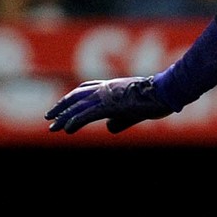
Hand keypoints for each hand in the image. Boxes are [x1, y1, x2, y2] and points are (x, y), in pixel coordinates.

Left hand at [45, 77, 175, 134]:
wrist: (167, 92)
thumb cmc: (157, 99)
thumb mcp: (136, 112)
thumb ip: (120, 120)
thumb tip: (108, 128)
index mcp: (113, 86)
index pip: (88, 88)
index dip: (74, 96)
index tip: (65, 104)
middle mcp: (106, 87)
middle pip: (77, 95)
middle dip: (62, 105)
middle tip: (49, 116)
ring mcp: (107, 95)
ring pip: (78, 105)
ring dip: (63, 116)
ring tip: (51, 126)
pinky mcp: (109, 105)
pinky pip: (87, 114)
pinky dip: (75, 121)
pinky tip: (66, 130)